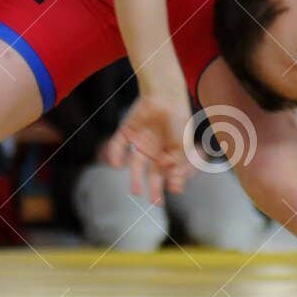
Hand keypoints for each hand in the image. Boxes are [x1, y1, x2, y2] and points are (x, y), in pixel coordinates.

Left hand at [102, 88, 193, 202]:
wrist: (164, 94)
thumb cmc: (178, 119)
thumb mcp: (181, 145)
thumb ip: (177, 167)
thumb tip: (176, 189)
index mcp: (169, 150)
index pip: (169, 172)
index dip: (171, 182)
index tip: (173, 190)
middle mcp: (154, 148)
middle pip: (152, 172)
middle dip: (154, 188)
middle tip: (155, 202)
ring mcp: (140, 141)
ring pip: (135, 163)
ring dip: (135, 178)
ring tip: (136, 191)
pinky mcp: (126, 132)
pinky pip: (118, 146)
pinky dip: (115, 155)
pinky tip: (118, 165)